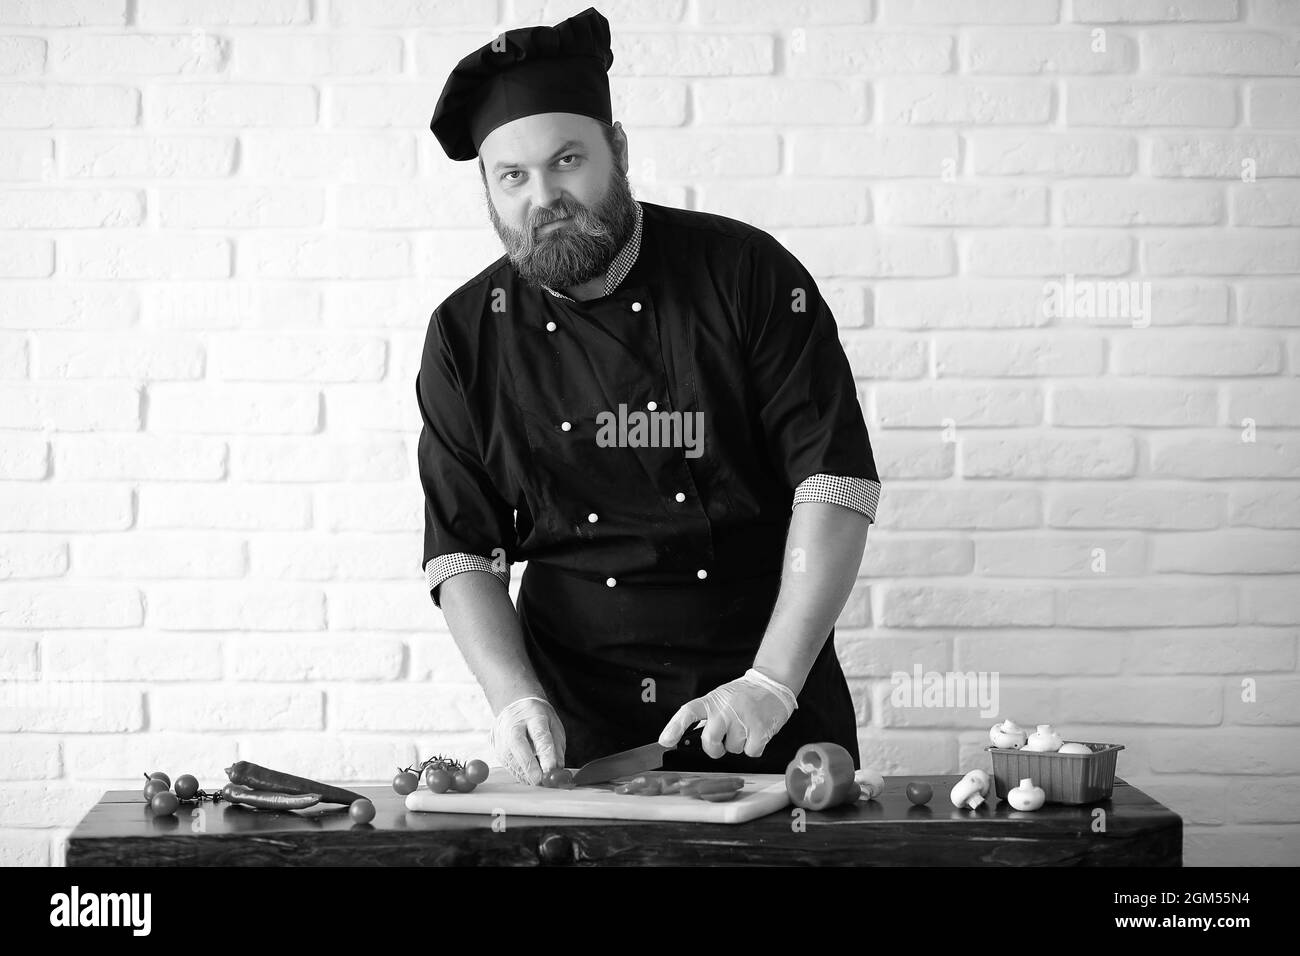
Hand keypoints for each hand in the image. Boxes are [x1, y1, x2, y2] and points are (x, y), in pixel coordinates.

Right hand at [490, 696, 566, 784]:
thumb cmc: (538, 717)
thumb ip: (556, 748)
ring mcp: (500, 734)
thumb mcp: (554, 726)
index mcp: (533, 715)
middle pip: (518, 746)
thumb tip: (557, 769)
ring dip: (524, 773)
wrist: (515, 706)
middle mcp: (513, 723)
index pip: (539, 735)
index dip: (545, 754)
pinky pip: (506, 763)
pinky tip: (527, 774)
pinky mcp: (494, 745)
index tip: (551, 769)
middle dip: (530, 767)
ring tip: (537, 780)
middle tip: (541, 781)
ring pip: (510, 758)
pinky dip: (517, 772)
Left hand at [658, 668, 797, 758]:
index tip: (665, 741)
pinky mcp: (761, 730)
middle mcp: (725, 709)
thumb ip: (707, 716)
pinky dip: (755, 747)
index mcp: (712, 701)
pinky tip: (758, 731)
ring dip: (739, 744)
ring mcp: (743, 719)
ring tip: (747, 726)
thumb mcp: (720, 698)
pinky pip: (751, 752)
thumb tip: (687, 739)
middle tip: (722, 742)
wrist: (773, 683)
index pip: (688, 712)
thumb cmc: (743, 695)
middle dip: (714, 749)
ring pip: (733, 749)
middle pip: (709, 741)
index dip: (674, 727)